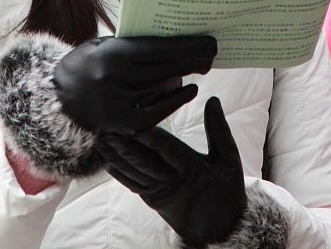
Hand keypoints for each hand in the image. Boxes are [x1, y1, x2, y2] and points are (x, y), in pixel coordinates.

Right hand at [53, 35, 215, 133]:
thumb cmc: (86, 64)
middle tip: (211, 54)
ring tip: (200, 67)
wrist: (58, 99)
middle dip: (191, 60)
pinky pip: (157, 111)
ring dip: (183, 76)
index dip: (186, 46)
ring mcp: (119, 102)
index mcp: (112, 53)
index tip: (207, 42)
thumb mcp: (104, 44)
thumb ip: (133, 45)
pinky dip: (174, 100)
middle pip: (165, 67)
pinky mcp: (122, 122)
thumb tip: (170, 43)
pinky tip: (188, 90)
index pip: (158, 48)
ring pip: (162, 87)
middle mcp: (116, 78)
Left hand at [100, 97, 245, 246]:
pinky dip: (119, 173)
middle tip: (109, 130)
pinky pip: (132, 185)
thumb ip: (218, 129)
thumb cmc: (227, 192)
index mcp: (192, 169)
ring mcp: (160, 192)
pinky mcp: (152, 199)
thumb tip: (213, 100)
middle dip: (126, 146)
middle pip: (146, 162)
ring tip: (102, 142)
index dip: (153, 139)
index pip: (169, 151)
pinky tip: (107, 161)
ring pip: (135, 173)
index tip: (138, 125)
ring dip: (117, 158)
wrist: (221, 230)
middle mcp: (172, 181)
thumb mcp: (229, 160)